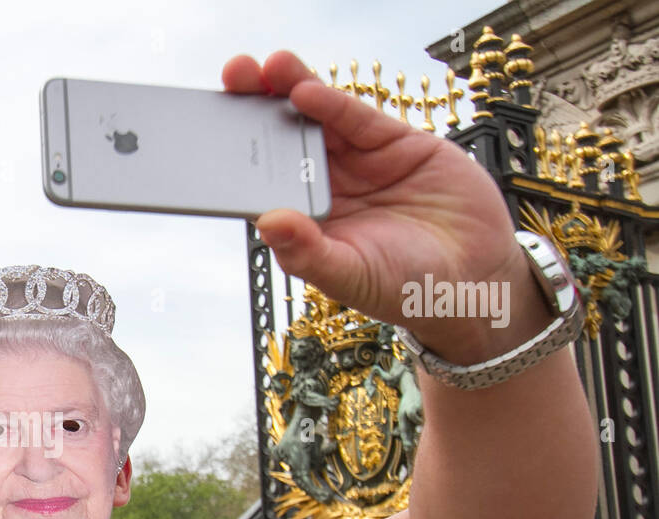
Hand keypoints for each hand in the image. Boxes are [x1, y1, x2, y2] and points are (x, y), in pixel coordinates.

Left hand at [223, 51, 534, 354]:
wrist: (475, 279)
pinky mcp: (394, 142)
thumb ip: (308, 252)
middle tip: (230, 78)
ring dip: (287, 90)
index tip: (205, 132)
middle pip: (279, 139)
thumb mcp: (350, 276)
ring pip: (314, 118)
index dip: (233, 155)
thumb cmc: (405, 286)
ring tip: (261, 69)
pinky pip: (355, 118)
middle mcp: (323, 185)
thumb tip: (267, 223)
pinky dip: (331, 103)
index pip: (258, 181)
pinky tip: (304, 90)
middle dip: (253, 108)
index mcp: (302, 218)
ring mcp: (356, 161)